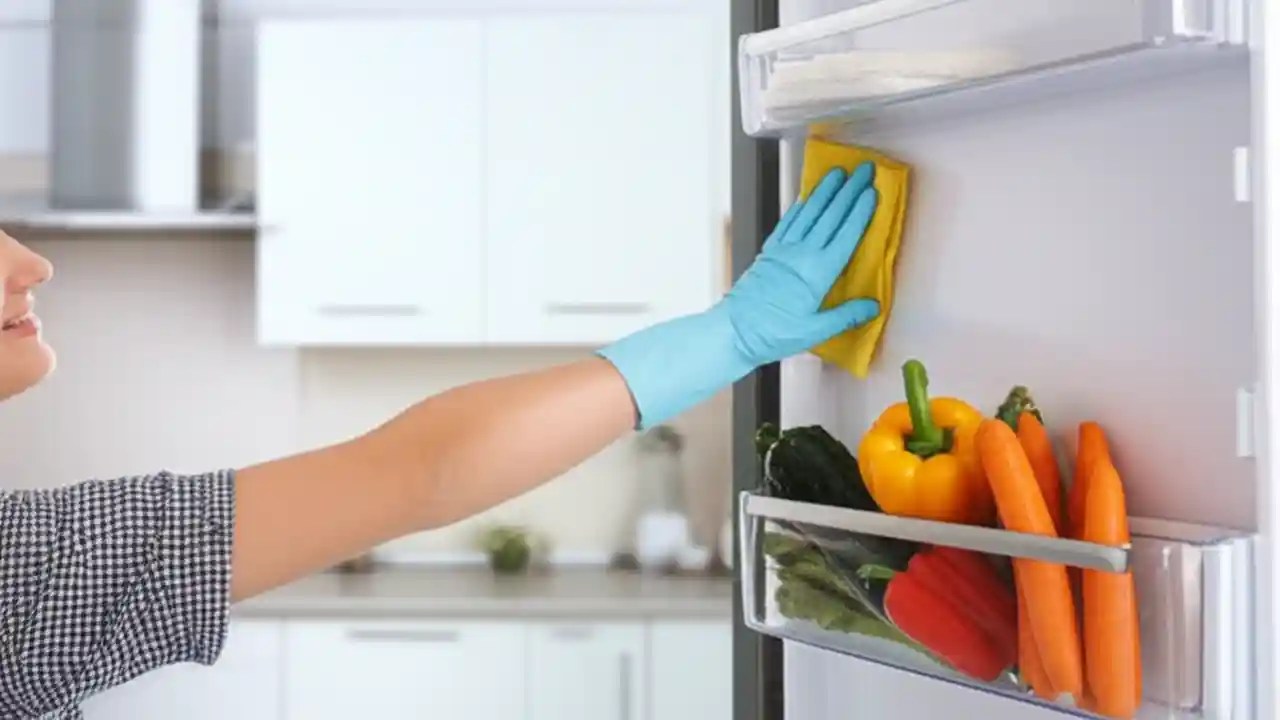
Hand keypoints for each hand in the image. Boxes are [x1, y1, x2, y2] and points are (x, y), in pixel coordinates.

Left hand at [715, 163, 879, 366]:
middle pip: (830, 216)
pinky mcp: (769, 253)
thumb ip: (846, 316)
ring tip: (837, 174)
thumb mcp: (815, 331)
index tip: (873, 191)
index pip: (846, 234)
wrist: (733, 331)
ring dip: (825, 192)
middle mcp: (802, 254)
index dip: (861, 211)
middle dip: (849, 191)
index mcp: (818, 272)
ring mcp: (783, 250)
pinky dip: (799, 207)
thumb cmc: (772, 333)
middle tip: (864, 170)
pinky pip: (787, 222)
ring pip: (808, 213)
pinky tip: (805, 198)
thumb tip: (874, 305)